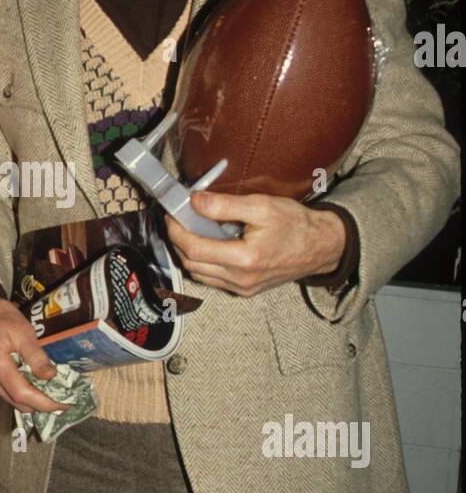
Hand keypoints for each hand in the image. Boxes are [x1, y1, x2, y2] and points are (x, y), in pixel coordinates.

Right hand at [0, 281, 66, 412]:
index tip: (63, 405)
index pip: (21, 393)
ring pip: (8, 399)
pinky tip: (22, 378)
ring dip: (27, 397)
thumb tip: (51, 377)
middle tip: (60, 398)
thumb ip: (36, 356)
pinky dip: (14, 390)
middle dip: (39, 403)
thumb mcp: (22, 330)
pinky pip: (0, 394)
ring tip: (44, 387)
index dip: (43, 403)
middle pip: (16, 401)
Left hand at [164, 191, 345, 296]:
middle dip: (179, 241)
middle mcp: (241, 280)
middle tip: (178, 219)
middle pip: (192, 264)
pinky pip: (213, 279)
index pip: (194, 249)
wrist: (321, 247)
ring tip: (191, 229)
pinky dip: (203, 262)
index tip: (172, 214)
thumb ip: (226, 205)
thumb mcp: (262, 206)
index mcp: (245, 259)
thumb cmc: (296, 224)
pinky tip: (209, 244)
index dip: (176, 231)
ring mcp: (243, 288)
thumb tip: (195, 201)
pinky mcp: (245, 291)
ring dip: (189, 253)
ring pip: (200, 274)